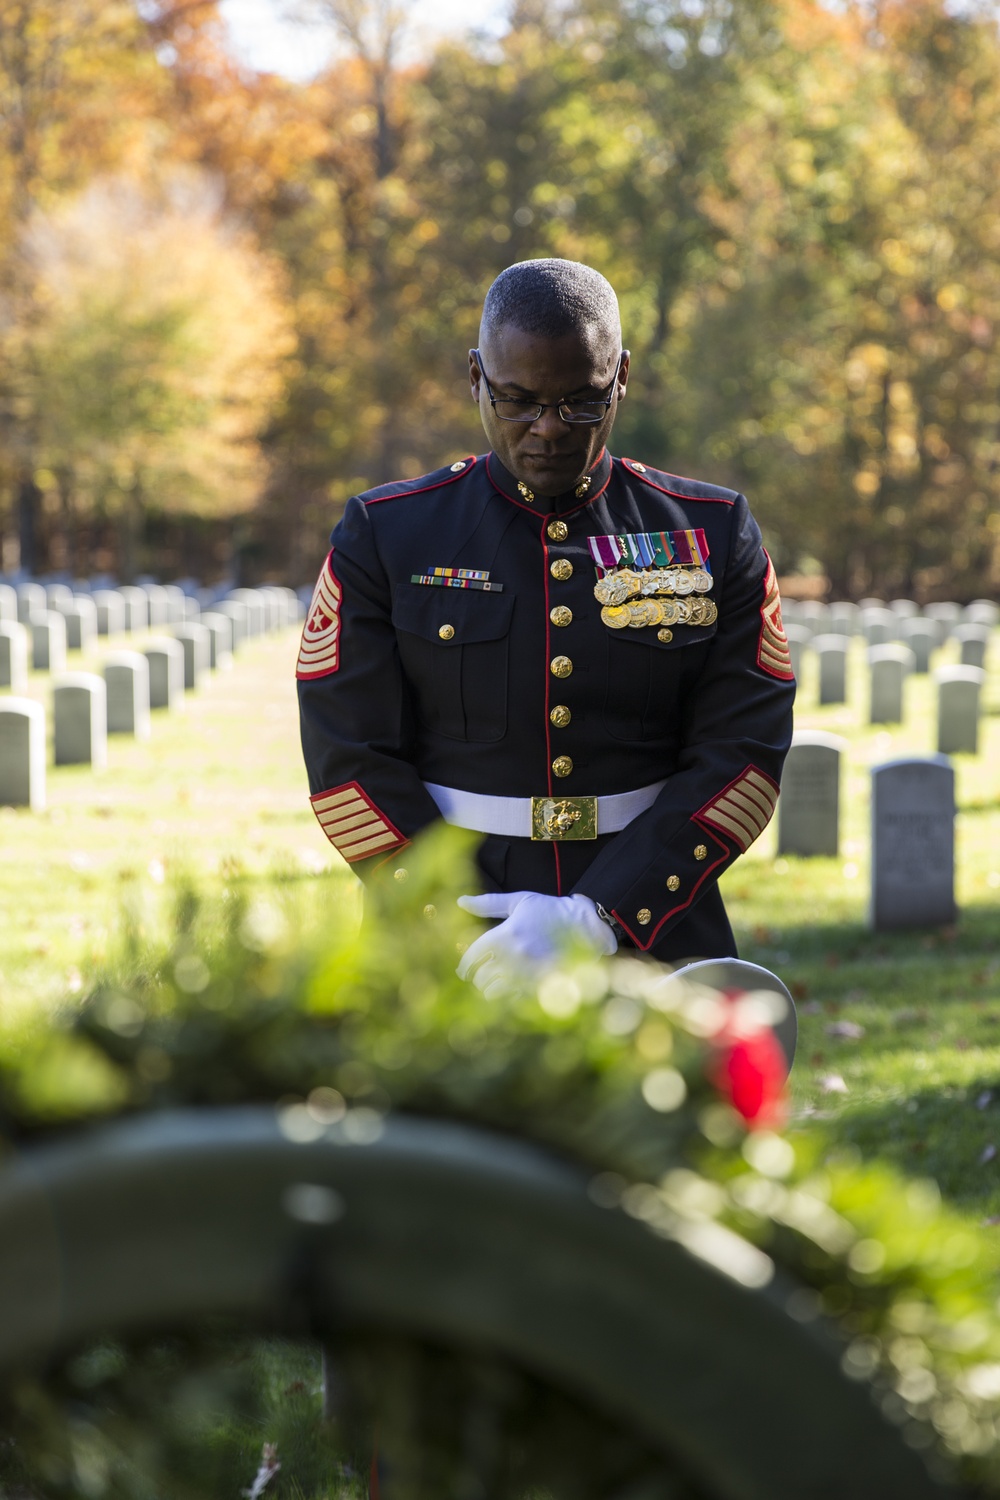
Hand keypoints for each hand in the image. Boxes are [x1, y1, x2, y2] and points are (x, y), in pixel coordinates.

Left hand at [456, 891, 616, 996]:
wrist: (586, 926)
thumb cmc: (550, 910)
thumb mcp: (519, 901)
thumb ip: (488, 903)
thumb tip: (461, 901)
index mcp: (503, 935)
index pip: (472, 957)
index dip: (464, 966)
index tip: (463, 971)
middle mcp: (512, 957)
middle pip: (480, 978)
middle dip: (478, 978)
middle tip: (481, 976)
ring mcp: (527, 974)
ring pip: (493, 993)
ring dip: (491, 989)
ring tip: (494, 984)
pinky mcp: (540, 986)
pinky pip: (514, 1000)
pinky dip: (509, 996)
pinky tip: (512, 988)